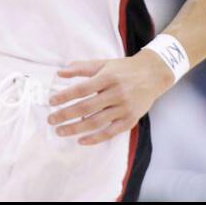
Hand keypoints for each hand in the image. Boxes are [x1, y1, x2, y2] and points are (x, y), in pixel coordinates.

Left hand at [47, 53, 173, 145]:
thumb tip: (60, 72)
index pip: (82, 89)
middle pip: (86, 108)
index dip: (65, 96)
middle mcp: (117, 93)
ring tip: (60, 131)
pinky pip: (111, 133)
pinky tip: (81, 140)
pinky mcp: (130, 120)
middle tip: (51, 119)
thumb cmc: (124, 69)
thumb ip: (81, 68)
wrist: (154, 74)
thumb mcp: (104, 64)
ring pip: (96, 122)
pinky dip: (96, 138)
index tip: (51, 102)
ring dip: (76, 129)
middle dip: (65, 115)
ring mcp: (124, 108)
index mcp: (108, 77)